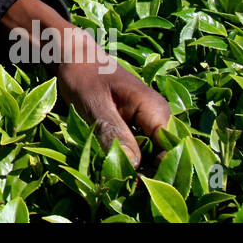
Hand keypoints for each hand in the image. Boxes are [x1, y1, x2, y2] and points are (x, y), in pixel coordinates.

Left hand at [0, 0, 170, 168]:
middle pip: (162, 157)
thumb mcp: (93, 104)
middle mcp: (159, 117)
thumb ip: (113, 132)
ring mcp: (149, 123)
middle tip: (117, 185)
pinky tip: (109, 166)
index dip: (156, 173)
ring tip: (111, 177)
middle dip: (144, 174)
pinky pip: (138, 150)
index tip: (132, 186)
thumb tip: (133, 165)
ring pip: (149, 157)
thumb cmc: (82, 74)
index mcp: (155, 109)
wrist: (72, 56)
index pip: (170, 152)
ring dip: (133, 169)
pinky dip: (126, 160)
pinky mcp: (136, 127)